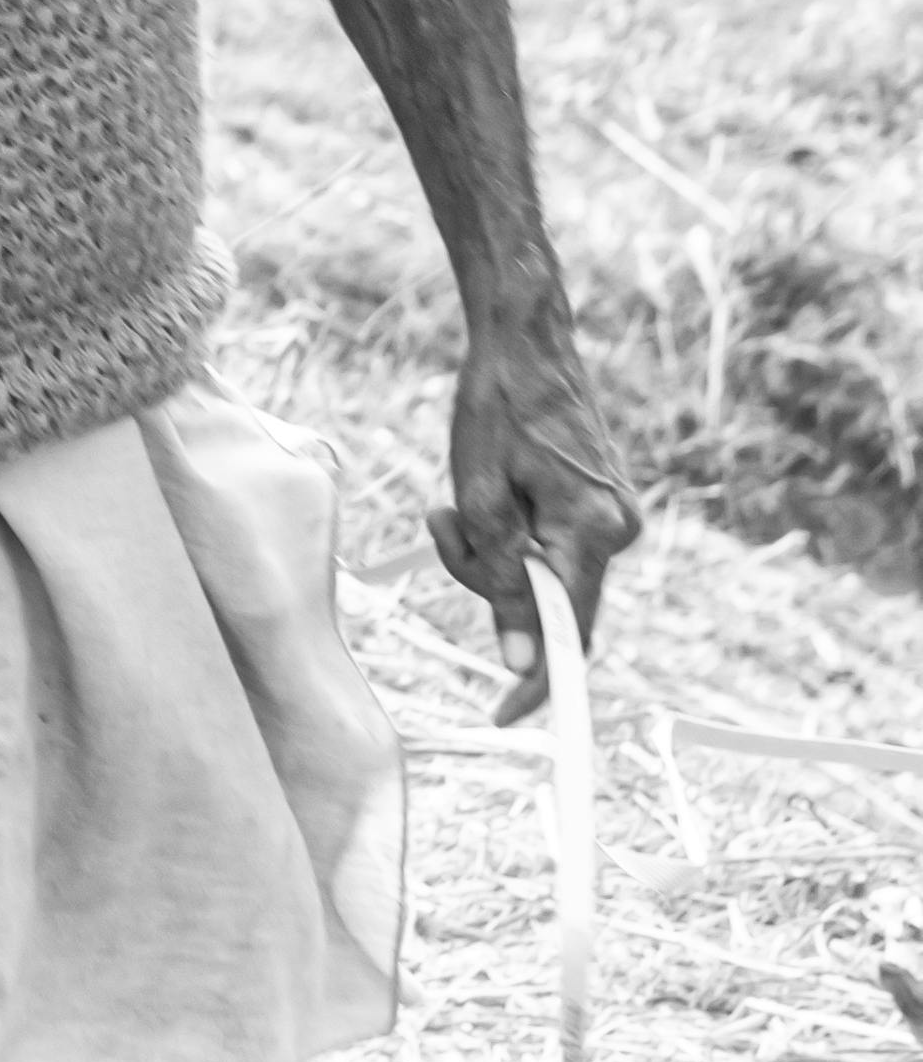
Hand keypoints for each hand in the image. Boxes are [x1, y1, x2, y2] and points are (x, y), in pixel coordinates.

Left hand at [435, 326, 643, 726]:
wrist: (526, 344)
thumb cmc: (496, 408)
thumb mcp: (480, 494)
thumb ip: (502, 579)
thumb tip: (521, 661)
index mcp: (593, 531)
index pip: (568, 633)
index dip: (538, 681)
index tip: (506, 717)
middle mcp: (617, 532)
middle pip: (548, 602)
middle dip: (486, 579)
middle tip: (443, 516)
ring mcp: (614, 519)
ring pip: (543, 575)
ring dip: (489, 551)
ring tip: (455, 496)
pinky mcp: (601, 507)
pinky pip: (551, 549)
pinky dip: (509, 537)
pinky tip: (483, 494)